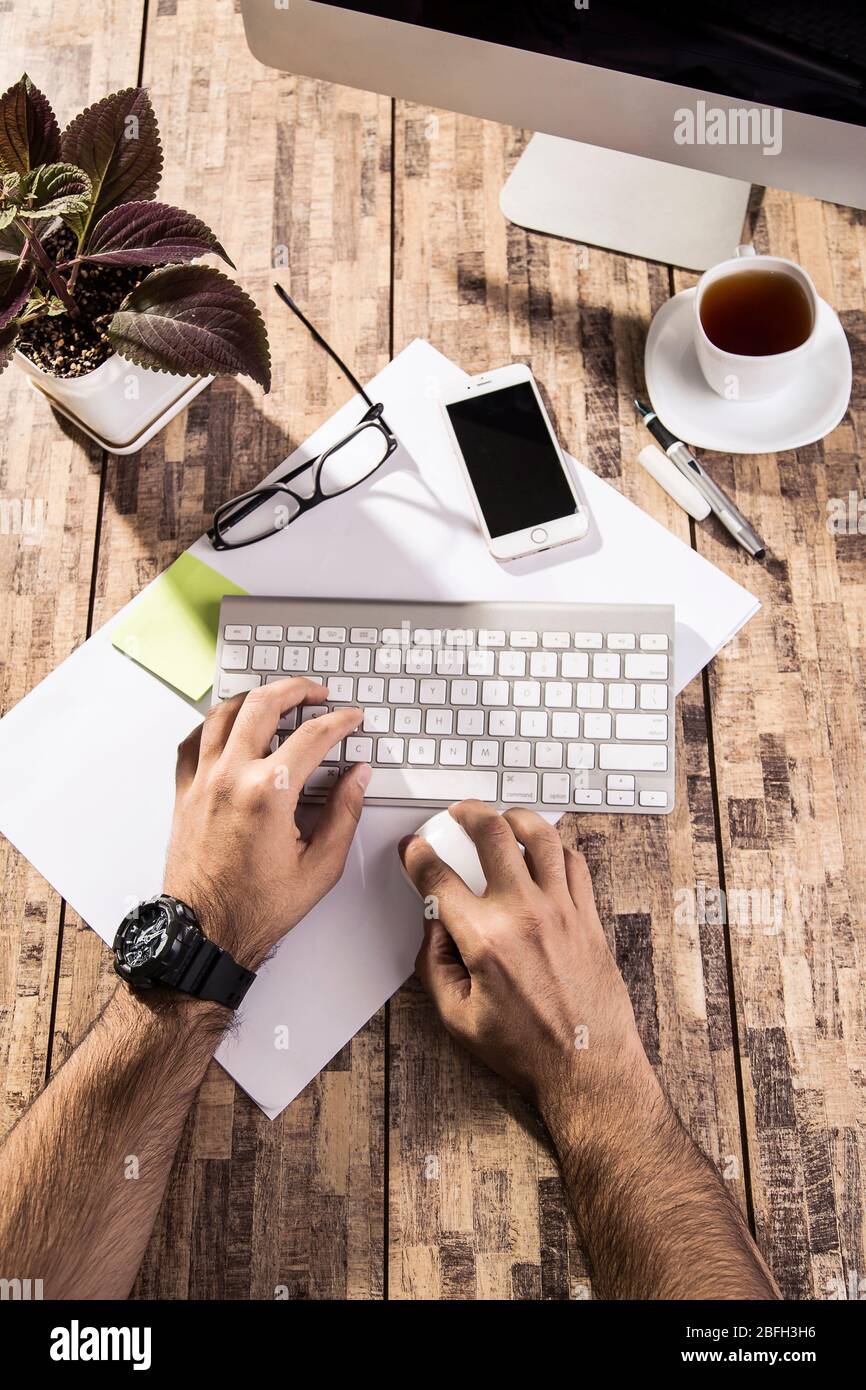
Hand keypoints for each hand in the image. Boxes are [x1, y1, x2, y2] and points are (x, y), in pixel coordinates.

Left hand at [164, 677, 369, 969]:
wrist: (206, 932)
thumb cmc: (256, 907)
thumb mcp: (320, 867)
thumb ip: (343, 813)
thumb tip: (357, 776)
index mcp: (268, 794)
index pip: (313, 737)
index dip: (340, 722)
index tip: (351, 719)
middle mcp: (231, 778)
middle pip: (263, 705)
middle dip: (296, 690)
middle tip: (317, 693)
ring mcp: (202, 781)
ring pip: (223, 713)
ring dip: (254, 697)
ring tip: (275, 698)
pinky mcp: (184, 792)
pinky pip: (193, 740)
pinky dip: (213, 723)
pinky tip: (229, 725)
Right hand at [400, 802, 656, 1117]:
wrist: (588, 1067)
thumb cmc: (526, 1049)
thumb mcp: (457, 1017)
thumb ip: (434, 964)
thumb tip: (433, 923)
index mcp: (485, 939)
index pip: (438, 876)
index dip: (417, 855)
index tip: (412, 849)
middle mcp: (524, 914)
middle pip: (491, 834)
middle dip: (466, 814)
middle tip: (457, 814)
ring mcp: (562, 910)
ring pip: (540, 836)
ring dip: (515, 817)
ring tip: (502, 818)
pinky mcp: (587, 916)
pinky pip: (574, 862)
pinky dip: (556, 847)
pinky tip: (543, 851)